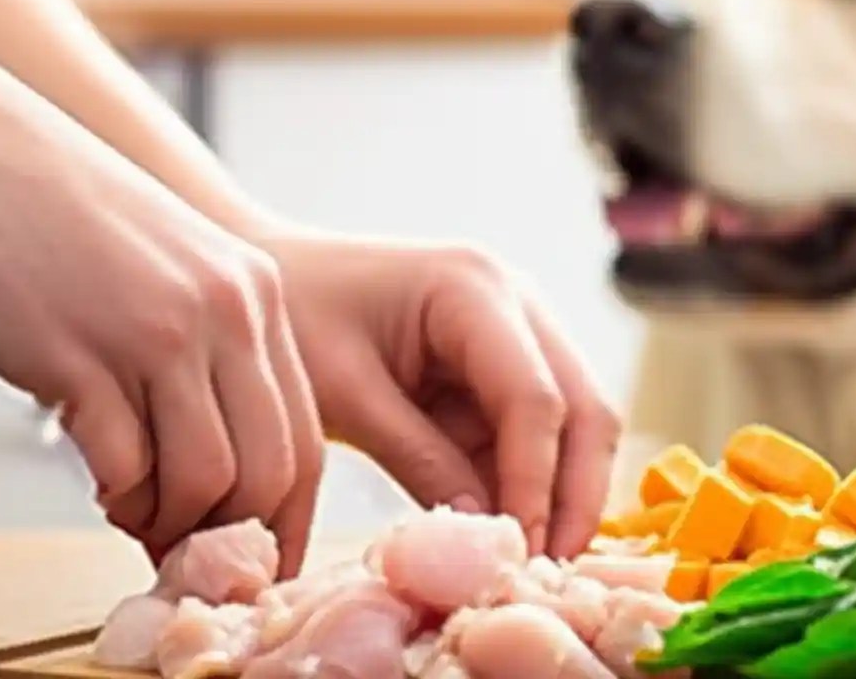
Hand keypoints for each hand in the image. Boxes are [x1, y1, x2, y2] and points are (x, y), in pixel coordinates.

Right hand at [0, 17, 323, 574]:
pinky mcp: (81, 353)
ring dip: (169, 521)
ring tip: (133, 509)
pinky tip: (98, 482)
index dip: (285, 514)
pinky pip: (126, 468)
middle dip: (233, 533)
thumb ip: (209, 352)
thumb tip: (219, 467)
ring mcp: (159, 330)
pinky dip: (117, 497)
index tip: (256, 553)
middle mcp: (228, 310)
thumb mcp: (173, 267)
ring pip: (208, 480)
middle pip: (272, 469)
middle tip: (186, 547)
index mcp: (258, 292)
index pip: (306, 436)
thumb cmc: (59, 214)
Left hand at [260, 230, 621, 556]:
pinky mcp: (505, 374)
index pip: (535, 397)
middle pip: (584, 409)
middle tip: (546, 575)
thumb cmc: (295, 321)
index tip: (519, 554)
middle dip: (574, 496)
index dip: (536, 483)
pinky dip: (530, 489)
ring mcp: (521, 336)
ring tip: (529, 569)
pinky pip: (537, 439)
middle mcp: (518, 305)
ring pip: (576, 428)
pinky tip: (508, 540)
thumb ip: (418, 457)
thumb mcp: (344, 393)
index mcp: (474, 289)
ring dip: (560, 497)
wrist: (270, 280)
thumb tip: (482, 535)